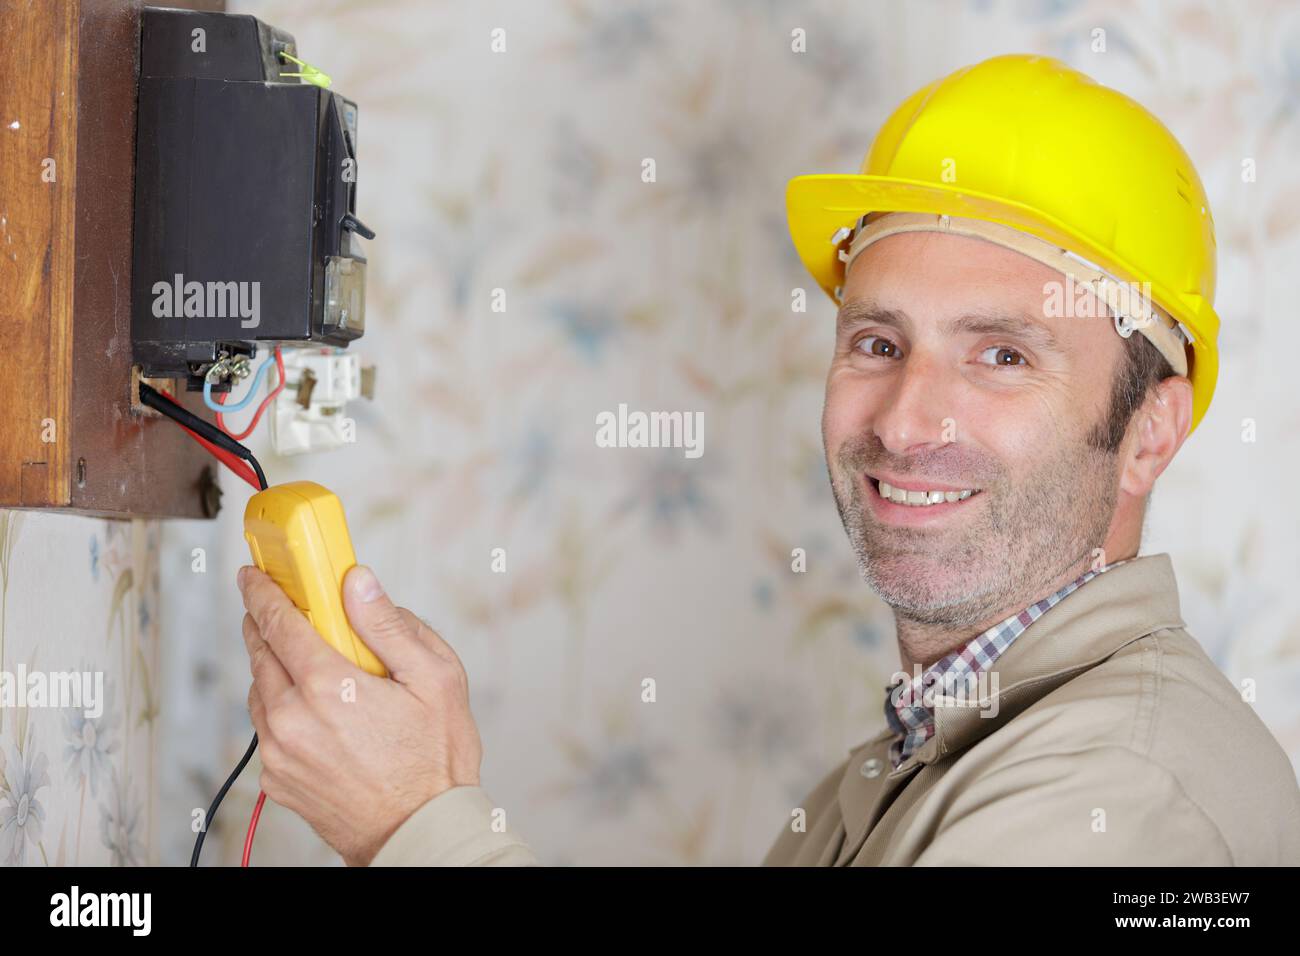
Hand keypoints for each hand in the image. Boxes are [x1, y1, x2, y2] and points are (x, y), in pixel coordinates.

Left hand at [237, 563, 481, 865]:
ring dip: (274, 669)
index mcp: (329, 687)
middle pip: (260, 653)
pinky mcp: (277, 779)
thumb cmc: (435, 761)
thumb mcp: (435, 678)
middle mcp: (292, 720)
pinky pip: (267, 729)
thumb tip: (357, 583)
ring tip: (309, 664)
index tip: (253, 575)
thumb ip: (388, 624)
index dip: (262, 591)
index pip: (278, 622)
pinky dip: (282, 709)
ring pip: (259, 691)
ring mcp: (279, 753)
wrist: (420, 832)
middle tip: (282, 608)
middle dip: (266, 625)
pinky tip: (317, 712)